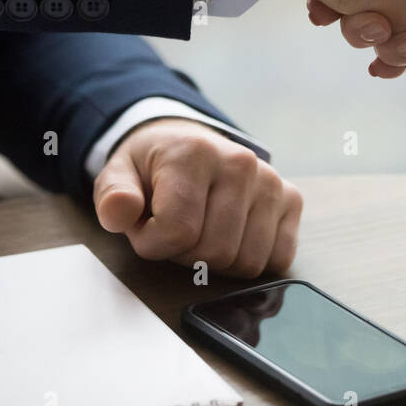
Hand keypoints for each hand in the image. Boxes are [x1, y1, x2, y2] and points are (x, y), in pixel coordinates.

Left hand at [93, 119, 300, 277]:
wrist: (187, 142)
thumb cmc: (153, 167)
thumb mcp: (118, 174)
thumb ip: (113, 195)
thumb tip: (120, 211)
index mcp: (195, 153)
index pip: (178, 233)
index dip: (152, 244)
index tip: (145, 227)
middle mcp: (241, 164)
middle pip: (214, 252)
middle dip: (185, 254)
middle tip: (175, 230)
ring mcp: (271, 182)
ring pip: (247, 262)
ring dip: (218, 262)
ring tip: (202, 231)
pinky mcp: (291, 199)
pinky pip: (278, 258)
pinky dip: (251, 260)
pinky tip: (233, 237)